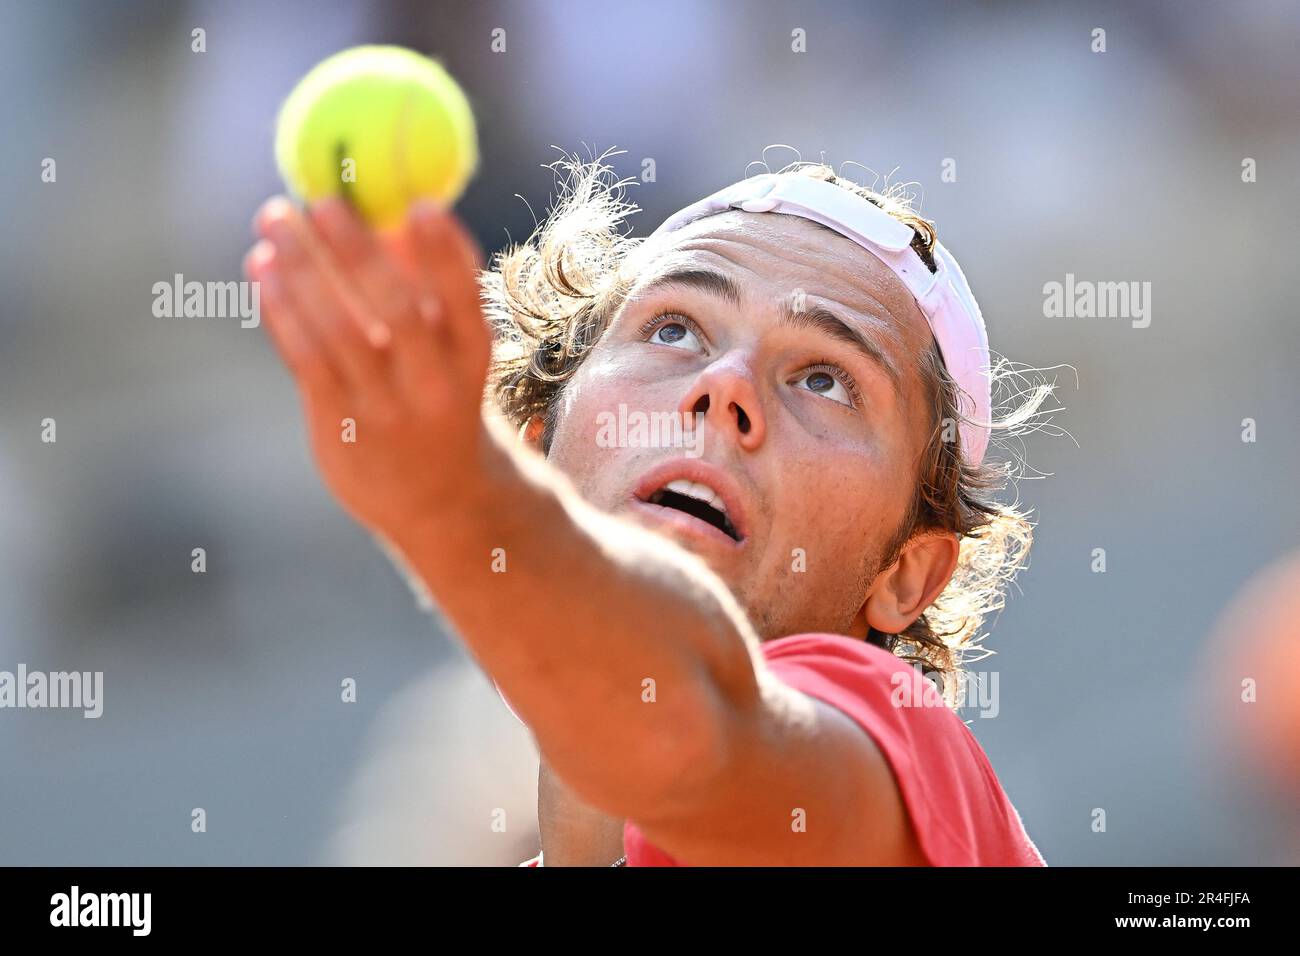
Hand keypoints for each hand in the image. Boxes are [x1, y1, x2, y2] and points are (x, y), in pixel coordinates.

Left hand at [242, 196, 490, 537]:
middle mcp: (434, 386)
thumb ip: (426, 285)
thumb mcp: (453, 350)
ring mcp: (385, 411)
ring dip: (302, 267)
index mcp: (473, 359)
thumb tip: (394, 201)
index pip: (466, 301)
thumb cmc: (441, 397)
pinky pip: (304, 357)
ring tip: (274, 218)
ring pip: (338, 330)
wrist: (441, 500)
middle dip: (357, 250)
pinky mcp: (340, 426)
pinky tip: (262, 268)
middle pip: (398, 310)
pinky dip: (280, 307)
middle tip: (322, 200)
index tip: (420, 206)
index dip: (445, 255)